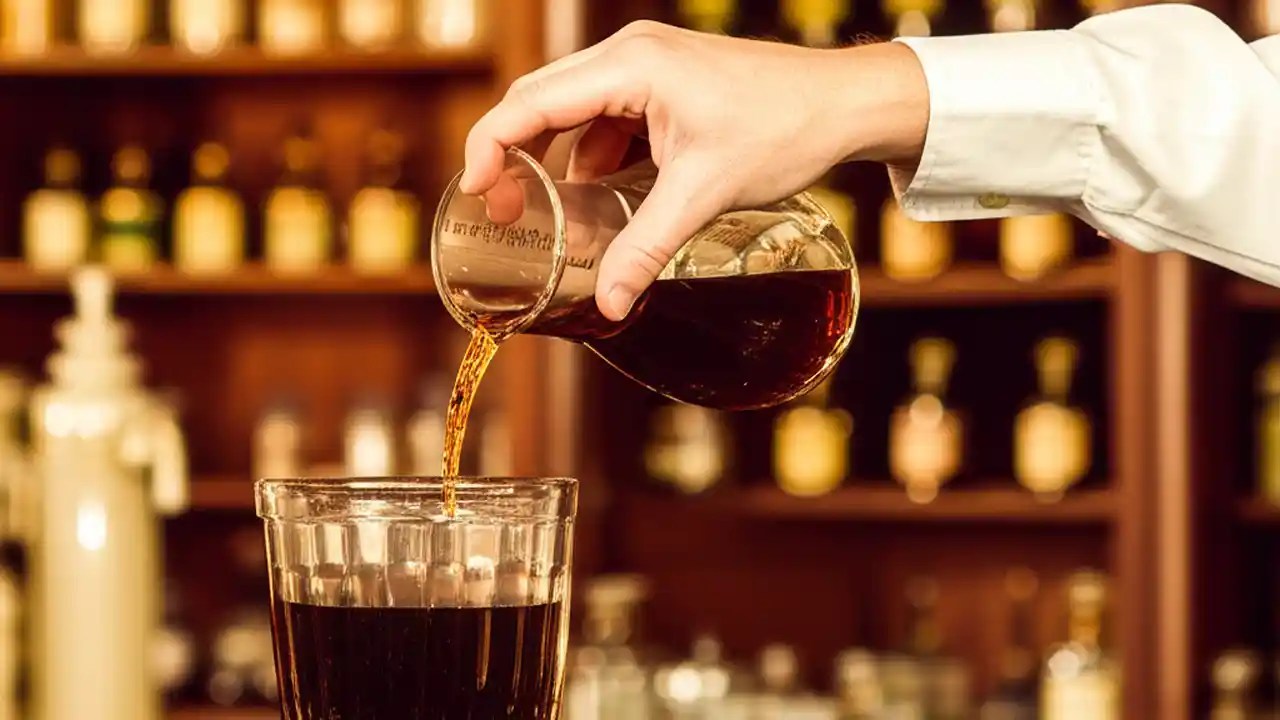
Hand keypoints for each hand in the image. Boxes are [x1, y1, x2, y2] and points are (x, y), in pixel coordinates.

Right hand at [460, 21, 928, 320]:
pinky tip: (601, 196)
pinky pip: (608, 118)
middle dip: (513, 155)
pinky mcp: (665, 85)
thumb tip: (607, 304)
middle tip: (498, 212)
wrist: (844, 103)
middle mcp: (629, 54)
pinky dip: (595, 157)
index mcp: (630, 65)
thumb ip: (646, 249)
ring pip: (574, 112)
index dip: (489, 147)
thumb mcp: (704, 194)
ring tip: (547, 213)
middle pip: (541, 101)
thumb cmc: (783, 129)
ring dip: (556, 159)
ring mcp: (648, 67)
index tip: (471, 194)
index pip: (531, 102)